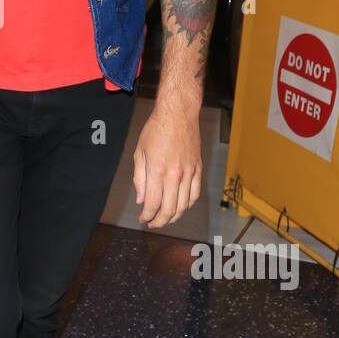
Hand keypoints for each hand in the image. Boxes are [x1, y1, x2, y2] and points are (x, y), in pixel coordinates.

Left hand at [133, 96, 201, 227]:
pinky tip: (180, 207)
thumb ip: (139, 179)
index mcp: (157, 170)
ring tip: (165, 218)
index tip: (143, 219)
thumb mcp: (140, 152)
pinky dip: (188, 205)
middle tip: (153, 223)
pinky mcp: (198, 168)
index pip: (153, 203)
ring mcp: (189, 172)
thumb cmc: (156, 130)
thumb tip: (141, 200)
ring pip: (184, 205)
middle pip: (170, 209)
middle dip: (160, 221)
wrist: (178, 113)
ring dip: (174, 216)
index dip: (147, 216)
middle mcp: (175, 174)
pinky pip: (195, 194)